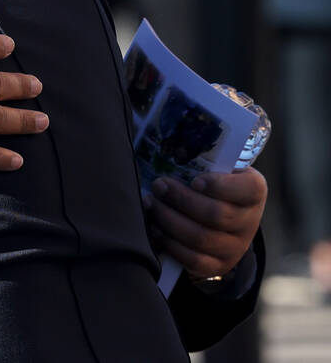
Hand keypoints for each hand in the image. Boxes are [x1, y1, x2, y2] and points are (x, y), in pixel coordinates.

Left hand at [144, 167, 266, 279]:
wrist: (220, 222)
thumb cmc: (211, 185)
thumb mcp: (216, 167)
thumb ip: (202, 157)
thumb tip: (168, 137)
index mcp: (253, 190)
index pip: (248, 189)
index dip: (220, 186)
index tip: (194, 180)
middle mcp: (250, 221)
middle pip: (216, 214)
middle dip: (181, 199)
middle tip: (158, 185)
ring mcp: (236, 247)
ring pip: (200, 238)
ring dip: (169, 219)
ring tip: (150, 203)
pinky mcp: (218, 265)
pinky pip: (193, 259)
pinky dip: (170, 243)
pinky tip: (155, 227)